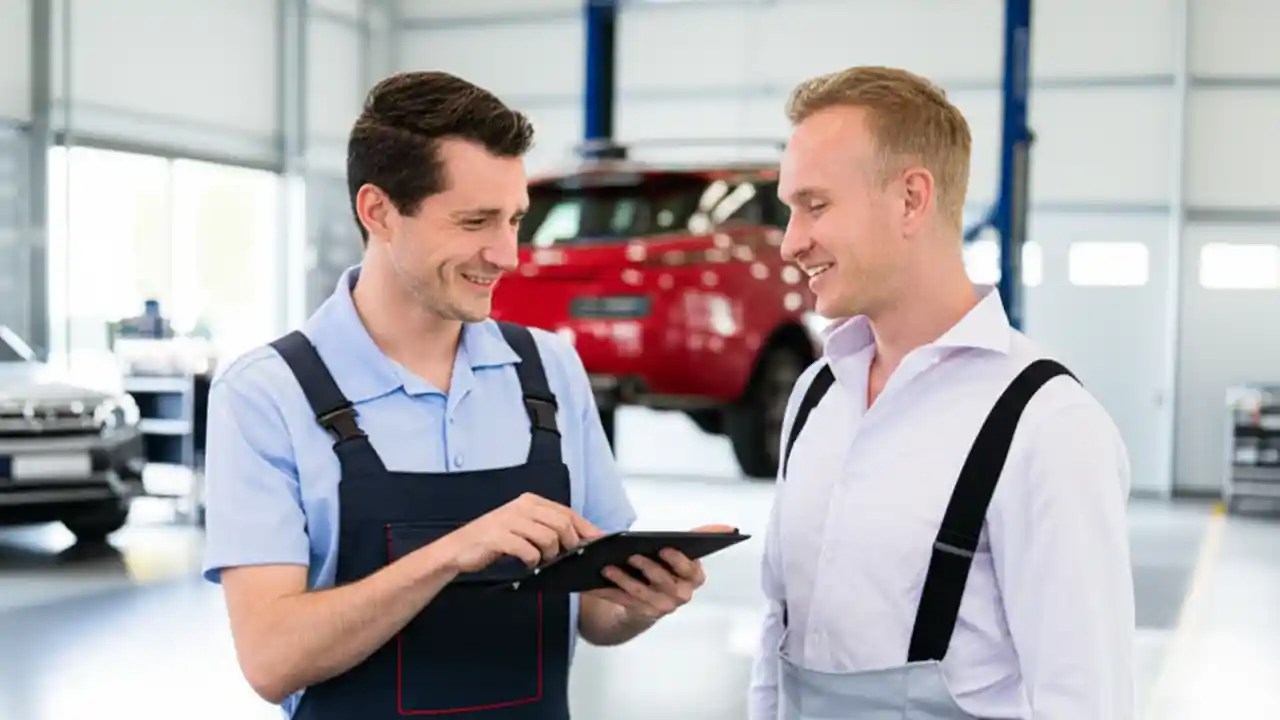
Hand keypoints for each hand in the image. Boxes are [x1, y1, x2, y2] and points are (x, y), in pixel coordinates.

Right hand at [437, 493, 603, 573]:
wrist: (458, 549)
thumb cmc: (494, 541)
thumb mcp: (522, 527)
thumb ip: (547, 527)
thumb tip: (580, 537)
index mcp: (530, 501)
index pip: (567, 512)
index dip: (585, 528)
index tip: (597, 542)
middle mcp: (522, 507)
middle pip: (562, 524)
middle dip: (570, 544)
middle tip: (565, 557)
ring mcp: (510, 520)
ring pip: (549, 538)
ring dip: (549, 555)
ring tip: (540, 560)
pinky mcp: (499, 537)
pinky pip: (528, 550)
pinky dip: (531, 560)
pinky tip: (525, 563)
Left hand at [585, 524, 733, 622]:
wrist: (649, 599)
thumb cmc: (665, 568)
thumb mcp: (680, 552)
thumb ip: (700, 537)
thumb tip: (729, 528)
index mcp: (694, 578)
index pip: (692, 571)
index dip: (679, 560)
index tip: (664, 547)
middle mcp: (681, 595)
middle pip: (666, 584)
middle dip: (649, 569)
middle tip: (631, 555)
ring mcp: (662, 608)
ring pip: (643, 595)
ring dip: (624, 581)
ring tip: (607, 567)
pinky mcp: (642, 615)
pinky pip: (625, 604)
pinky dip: (611, 593)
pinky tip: (596, 583)